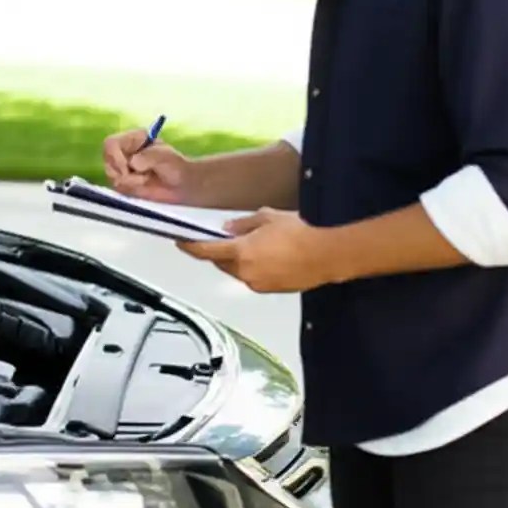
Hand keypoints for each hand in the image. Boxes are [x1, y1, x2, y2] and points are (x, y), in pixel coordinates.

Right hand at [102, 128, 197, 203]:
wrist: (181, 184)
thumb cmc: (175, 165)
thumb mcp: (165, 156)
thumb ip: (148, 156)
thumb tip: (133, 163)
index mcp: (132, 139)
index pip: (110, 143)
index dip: (115, 156)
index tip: (126, 167)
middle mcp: (124, 151)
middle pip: (107, 160)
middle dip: (122, 172)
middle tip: (140, 177)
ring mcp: (122, 167)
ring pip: (111, 176)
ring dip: (130, 181)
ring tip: (146, 179)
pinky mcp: (124, 182)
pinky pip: (118, 188)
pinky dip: (131, 189)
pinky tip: (144, 186)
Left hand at [177, 208, 334, 292]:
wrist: (325, 254)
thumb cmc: (300, 233)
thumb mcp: (267, 217)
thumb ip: (243, 223)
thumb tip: (228, 227)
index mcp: (241, 252)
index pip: (206, 251)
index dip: (190, 246)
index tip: (181, 241)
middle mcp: (245, 272)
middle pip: (221, 262)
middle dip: (218, 251)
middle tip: (223, 238)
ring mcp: (257, 284)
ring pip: (236, 271)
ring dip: (237, 260)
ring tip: (254, 245)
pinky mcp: (269, 289)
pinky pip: (252, 278)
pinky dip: (252, 268)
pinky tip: (267, 256)